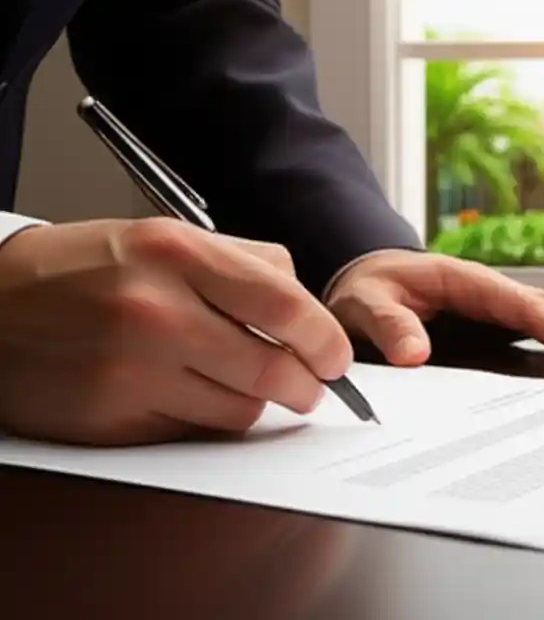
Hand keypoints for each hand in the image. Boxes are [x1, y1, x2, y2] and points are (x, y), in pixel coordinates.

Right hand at [0, 218, 351, 445]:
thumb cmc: (81, 269)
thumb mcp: (161, 237)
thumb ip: (242, 260)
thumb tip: (303, 298)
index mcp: (174, 253)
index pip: (285, 303)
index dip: (326, 338)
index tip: (336, 355)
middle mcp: (155, 310)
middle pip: (274, 368)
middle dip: (307, 385)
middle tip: (311, 385)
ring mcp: (131, 368)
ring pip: (242, 409)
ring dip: (258, 404)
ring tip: (247, 385)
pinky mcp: (112, 417)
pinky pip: (195, 432)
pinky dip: (209, 420)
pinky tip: (193, 396)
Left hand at [326, 251, 543, 370]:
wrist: (363, 276)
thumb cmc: (366, 289)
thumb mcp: (365, 305)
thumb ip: (390, 327)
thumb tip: (416, 355)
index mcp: (468, 281)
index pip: (526, 307)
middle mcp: (492, 289)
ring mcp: (497, 302)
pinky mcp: (496, 317)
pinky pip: (542, 324)